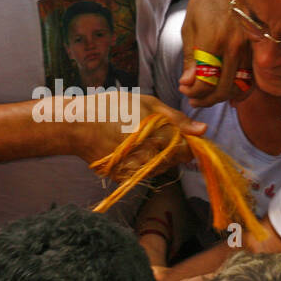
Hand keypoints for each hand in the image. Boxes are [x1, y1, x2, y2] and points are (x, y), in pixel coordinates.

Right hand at [73, 94, 204, 170]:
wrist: (77, 126)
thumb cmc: (112, 107)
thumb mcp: (147, 103)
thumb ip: (177, 118)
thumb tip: (203, 130)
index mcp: (159, 139)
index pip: (187, 150)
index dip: (186, 141)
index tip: (179, 132)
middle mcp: (150, 159)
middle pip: (174, 160)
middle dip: (171, 147)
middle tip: (153, 131)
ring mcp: (137, 171)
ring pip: (160, 167)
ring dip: (157, 155)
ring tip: (139, 138)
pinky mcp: (125, 177)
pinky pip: (143, 172)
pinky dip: (142, 162)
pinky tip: (129, 148)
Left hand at [179, 0, 251, 107]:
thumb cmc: (207, 0)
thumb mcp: (190, 26)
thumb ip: (190, 57)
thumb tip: (187, 83)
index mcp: (213, 41)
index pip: (204, 82)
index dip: (192, 91)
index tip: (184, 88)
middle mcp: (234, 47)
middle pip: (223, 89)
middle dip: (206, 100)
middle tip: (194, 99)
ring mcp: (249, 48)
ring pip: (240, 86)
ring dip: (222, 96)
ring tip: (208, 95)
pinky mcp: (258, 47)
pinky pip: (250, 77)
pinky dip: (239, 88)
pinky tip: (227, 89)